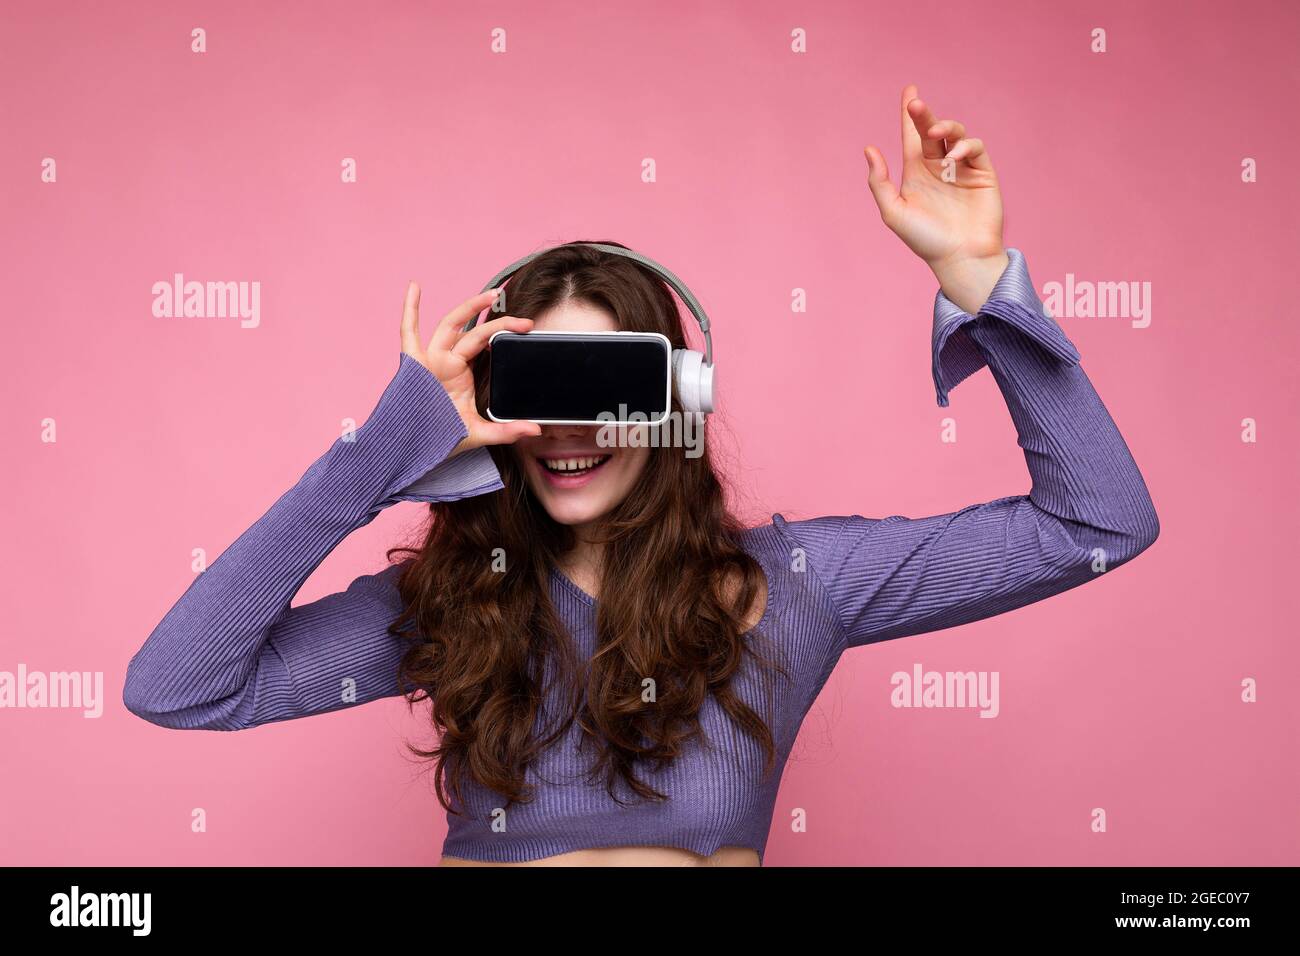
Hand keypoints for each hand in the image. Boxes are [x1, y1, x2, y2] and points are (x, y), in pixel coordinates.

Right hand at [398, 282, 541, 455]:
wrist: (415, 450)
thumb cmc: (443, 438)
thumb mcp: (480, 432)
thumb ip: (506, 430)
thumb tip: (536, 430)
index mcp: (461, 372)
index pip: (485, 344)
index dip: (503, 333)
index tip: (526, 329)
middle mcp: (447, 361)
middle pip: (474, 331)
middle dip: (496, 319)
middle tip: (523, 318)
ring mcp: (431, 360)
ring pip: (451, 325)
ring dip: (470, 307)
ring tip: (494, 294)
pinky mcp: (414, 365)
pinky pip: (408, 333)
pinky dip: (410, 310)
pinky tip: (414, 286)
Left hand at [863, 84, 1008, 314]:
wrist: (959, 257)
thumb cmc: (925, 240)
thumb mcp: (894, 212)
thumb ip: (879, 182)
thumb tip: (869, 150)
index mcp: (916, 173)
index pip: (911, 137)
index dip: (909, 115)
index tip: (909, 91)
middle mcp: (938, 167)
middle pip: (931, 131)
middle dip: (924, 115)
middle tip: (916, 104)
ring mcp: (961, 169)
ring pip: (955, 134)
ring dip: (945, 127)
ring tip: (935, 134)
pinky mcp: (983, 173)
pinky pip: (975, 148)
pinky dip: (965, 145)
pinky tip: (953, 157)